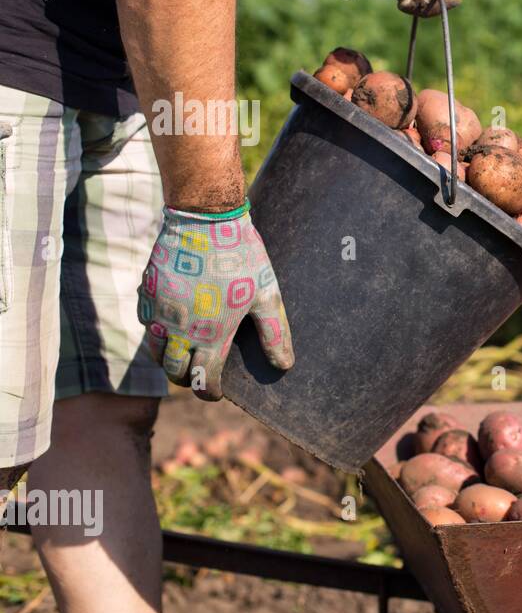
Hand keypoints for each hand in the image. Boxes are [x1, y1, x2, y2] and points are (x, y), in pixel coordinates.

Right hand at [137, 202, 292, 399]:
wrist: (204, 220)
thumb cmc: (242, 258)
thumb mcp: (266, 295)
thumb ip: (274, 333)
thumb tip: (284, 365)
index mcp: (211, 335)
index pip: (204, 381)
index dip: (210, 392)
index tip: (216, 392)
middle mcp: (179, 330)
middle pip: (174, 372)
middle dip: (187, 379)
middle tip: (199, 374)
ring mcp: (159, 312)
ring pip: (154, 353)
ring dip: (168, 359)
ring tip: (184, 354)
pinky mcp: (146, 294)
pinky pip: (146, 324)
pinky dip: (155, 333)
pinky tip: (170, 326)